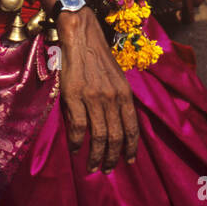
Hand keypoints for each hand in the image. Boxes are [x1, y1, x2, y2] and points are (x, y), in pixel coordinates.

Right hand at [57, 7, 138, 171]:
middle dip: (113, 157)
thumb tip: (120, 123)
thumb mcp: (117, 77)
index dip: (131, 147)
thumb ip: (120, 99)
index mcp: (125, 93)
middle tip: (107, 169)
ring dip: (95, 155)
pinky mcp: (74, 96)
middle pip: (116, 136)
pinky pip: (78, 127)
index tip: (129, 161)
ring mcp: (93, 97)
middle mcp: (112, 97)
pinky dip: (77, 142)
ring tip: (92, 166)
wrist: (81, 36)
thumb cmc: (98, 57)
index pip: (132, 128)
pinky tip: (75, 149)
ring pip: (98, 136)